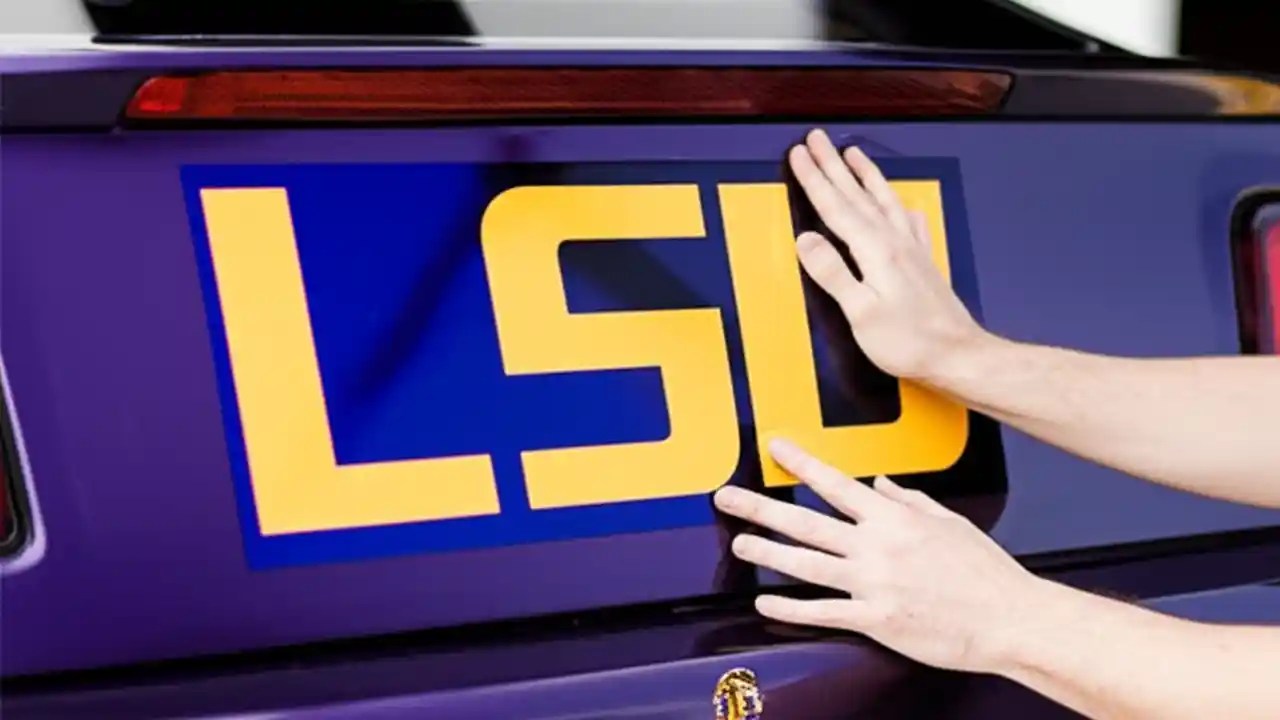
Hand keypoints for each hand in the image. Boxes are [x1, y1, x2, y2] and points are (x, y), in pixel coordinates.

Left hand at [714, 438, 1048, 673]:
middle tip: (728, 497)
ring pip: (806, 563)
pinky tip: (766, 601)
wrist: (1011, 618)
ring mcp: (874, 582)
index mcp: (895, 518)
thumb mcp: (949, 523)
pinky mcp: (876, 618)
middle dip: (761, 507)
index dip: (800, 464)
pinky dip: (791, 607)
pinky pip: (823, 610)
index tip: (774, 448)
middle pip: (806, 521)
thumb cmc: (986, 572)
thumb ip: (910, 500)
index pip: (836, 483)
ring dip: (768, 552)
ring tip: (740, 542)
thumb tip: (880, 484)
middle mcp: (877, 546)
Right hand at [788, 128, 987, 380]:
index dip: (814, 179)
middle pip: (857, 195)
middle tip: (817, 139)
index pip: (836, 206)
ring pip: (883, 200)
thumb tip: (806, 241)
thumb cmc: (909, 342)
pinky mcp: (921, 262)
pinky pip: (905, 219)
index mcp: (875, 251)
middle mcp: (895, 242)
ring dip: (864, 175)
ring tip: (852, 154)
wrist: (957, 355)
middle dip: (833, 165)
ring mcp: (911, 250)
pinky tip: (900, 203)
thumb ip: (832, 273)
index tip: (798, 154)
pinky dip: (897, 204)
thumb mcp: (860, 312)